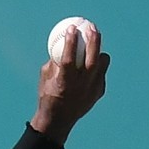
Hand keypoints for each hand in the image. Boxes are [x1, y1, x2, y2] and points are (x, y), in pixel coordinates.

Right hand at [30, 24, 109, 145]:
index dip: (71, 41)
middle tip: (91, 27)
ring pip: (102, 64)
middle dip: (94, 40)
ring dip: (99, 53)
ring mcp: (92, 89)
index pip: (69, 57)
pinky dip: (97, 68)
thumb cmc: (48, 96)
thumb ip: (54, 62)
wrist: (58, 121)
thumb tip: (62, 43)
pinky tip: (92, 65)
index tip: (71, 28)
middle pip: (92, 58)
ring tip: (95, 47)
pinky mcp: (99, 92)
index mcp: (65, 82)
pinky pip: (101, 73)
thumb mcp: (46, 78)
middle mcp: (81, 85)